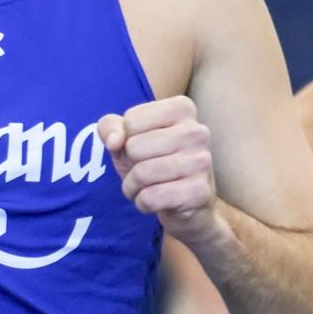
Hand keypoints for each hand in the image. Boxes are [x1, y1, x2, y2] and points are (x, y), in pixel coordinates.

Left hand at [100, 97, 219, 246]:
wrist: (189, 205)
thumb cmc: (155, 163)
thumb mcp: (127, 138)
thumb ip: (110, 126)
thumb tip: (114, 141)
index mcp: (182, 108)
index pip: (131, 120)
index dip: (126, 140)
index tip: (145, 148)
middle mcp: (197, 131)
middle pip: (134, 147)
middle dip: (129, 166)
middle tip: (144, 171)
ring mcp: (201, 161)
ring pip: (142, 173)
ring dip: (133, 187)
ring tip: (147, 187)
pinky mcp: (199, 191)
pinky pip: (151, 197)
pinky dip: (143, 203)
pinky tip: (159, 202)